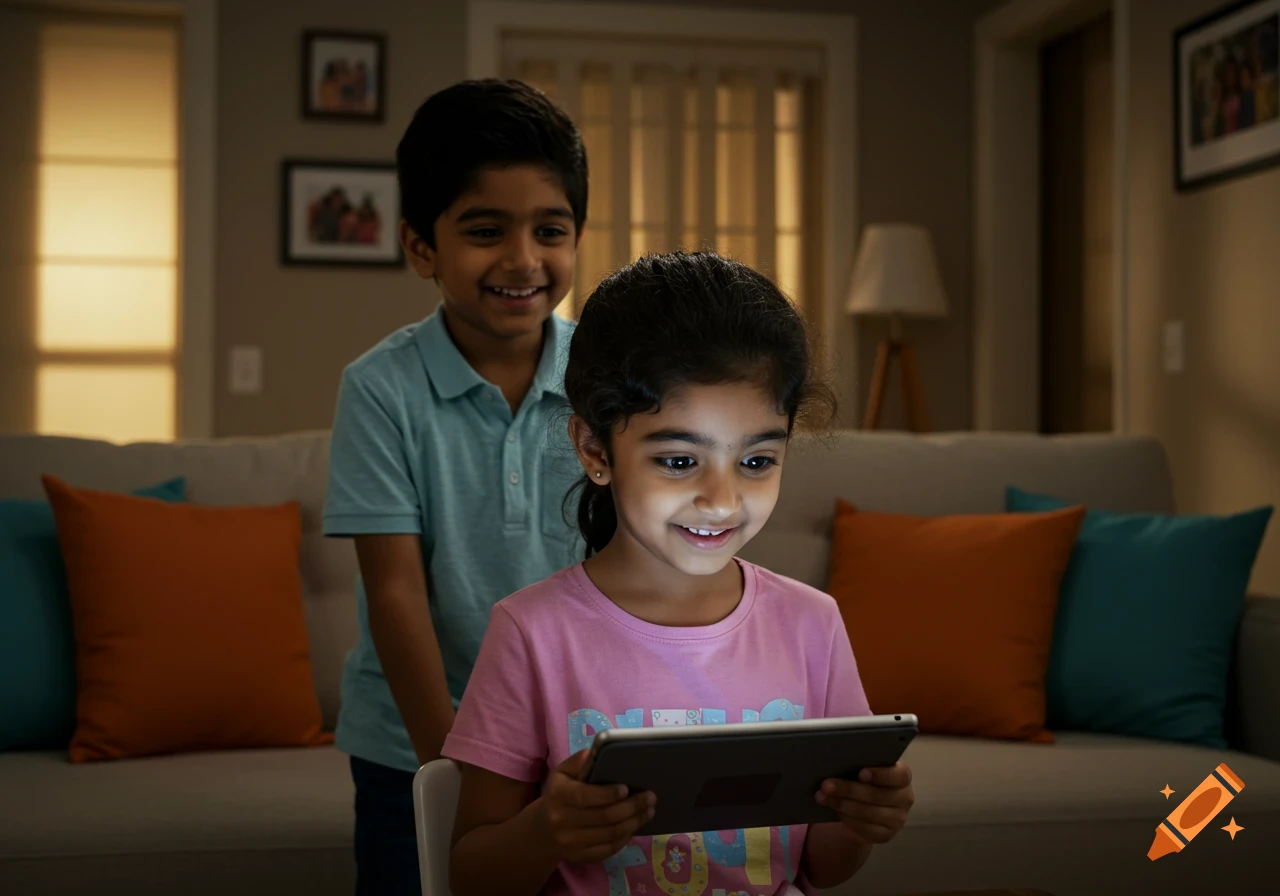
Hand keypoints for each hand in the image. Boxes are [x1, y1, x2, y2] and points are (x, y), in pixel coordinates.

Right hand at [537, 749, 655, 863]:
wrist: (544, 828)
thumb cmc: (560, 793)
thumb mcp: (563, 772)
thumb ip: (579, 762)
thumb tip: (597, 753)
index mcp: (559, 795)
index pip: (586, 796)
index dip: (608, 794)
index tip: (627, 788)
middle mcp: (562, 821)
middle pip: (604, 817)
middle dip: (632, 807)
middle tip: (651, 797)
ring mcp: (571, 842)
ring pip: (611, 834)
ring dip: (634, 822)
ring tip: (649, 811)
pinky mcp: (580, 856)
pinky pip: (609, 849)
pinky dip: (626, 838)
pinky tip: (635, 825)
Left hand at [815, 761, 913, 844]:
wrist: (863, 806)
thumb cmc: (862, 779)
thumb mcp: (863, 768)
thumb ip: (858, 763)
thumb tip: (836, 759)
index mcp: (902, 776)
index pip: (900, 775)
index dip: (881, 775)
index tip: (861, 773)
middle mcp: (904, 798)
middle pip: (877, 795)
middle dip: (848, 789)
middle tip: (826, 784)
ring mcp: (897, 819)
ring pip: (868, 813)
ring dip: (842, 804)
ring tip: (822, 796)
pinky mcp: (886, 835)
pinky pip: (865, 828)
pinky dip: (847, 818)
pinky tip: (834, 810)